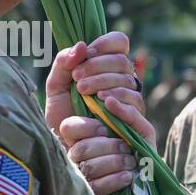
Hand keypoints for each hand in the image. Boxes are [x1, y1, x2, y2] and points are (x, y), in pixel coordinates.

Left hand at [44, 31, 152, 146]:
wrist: (67, 151)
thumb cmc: (63, 119)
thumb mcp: (56, 90)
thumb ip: (63, 64)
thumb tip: (81, 45)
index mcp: (108, 69)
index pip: (119, 43)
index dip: (105, 44)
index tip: (86, 54)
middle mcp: (124, 84)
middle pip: (123, 62)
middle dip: (99, 67)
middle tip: (78, 79)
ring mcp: (133, 105)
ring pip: (129, 83)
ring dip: (106, 83)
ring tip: (84, 91)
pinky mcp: (140, 127)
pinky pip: (136, 108)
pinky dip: (121, 103)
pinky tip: (106, 103)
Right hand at [57, 90, 159, 194]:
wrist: (149, 176)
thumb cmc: (141, 148)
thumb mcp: (139, 128)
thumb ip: (128, 112)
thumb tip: (109, 101)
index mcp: (83, 135)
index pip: (68, 127)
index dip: (87, 127)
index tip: (106, 129)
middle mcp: (77, 154)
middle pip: (81, 148)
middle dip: (108, 147)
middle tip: (126, 148)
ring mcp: (82, 174)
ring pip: (89, 167)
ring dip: (114, 162)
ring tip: (131, 162)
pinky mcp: (91, 193)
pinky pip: (97, 186)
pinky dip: (115, 180)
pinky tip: (128, 176)